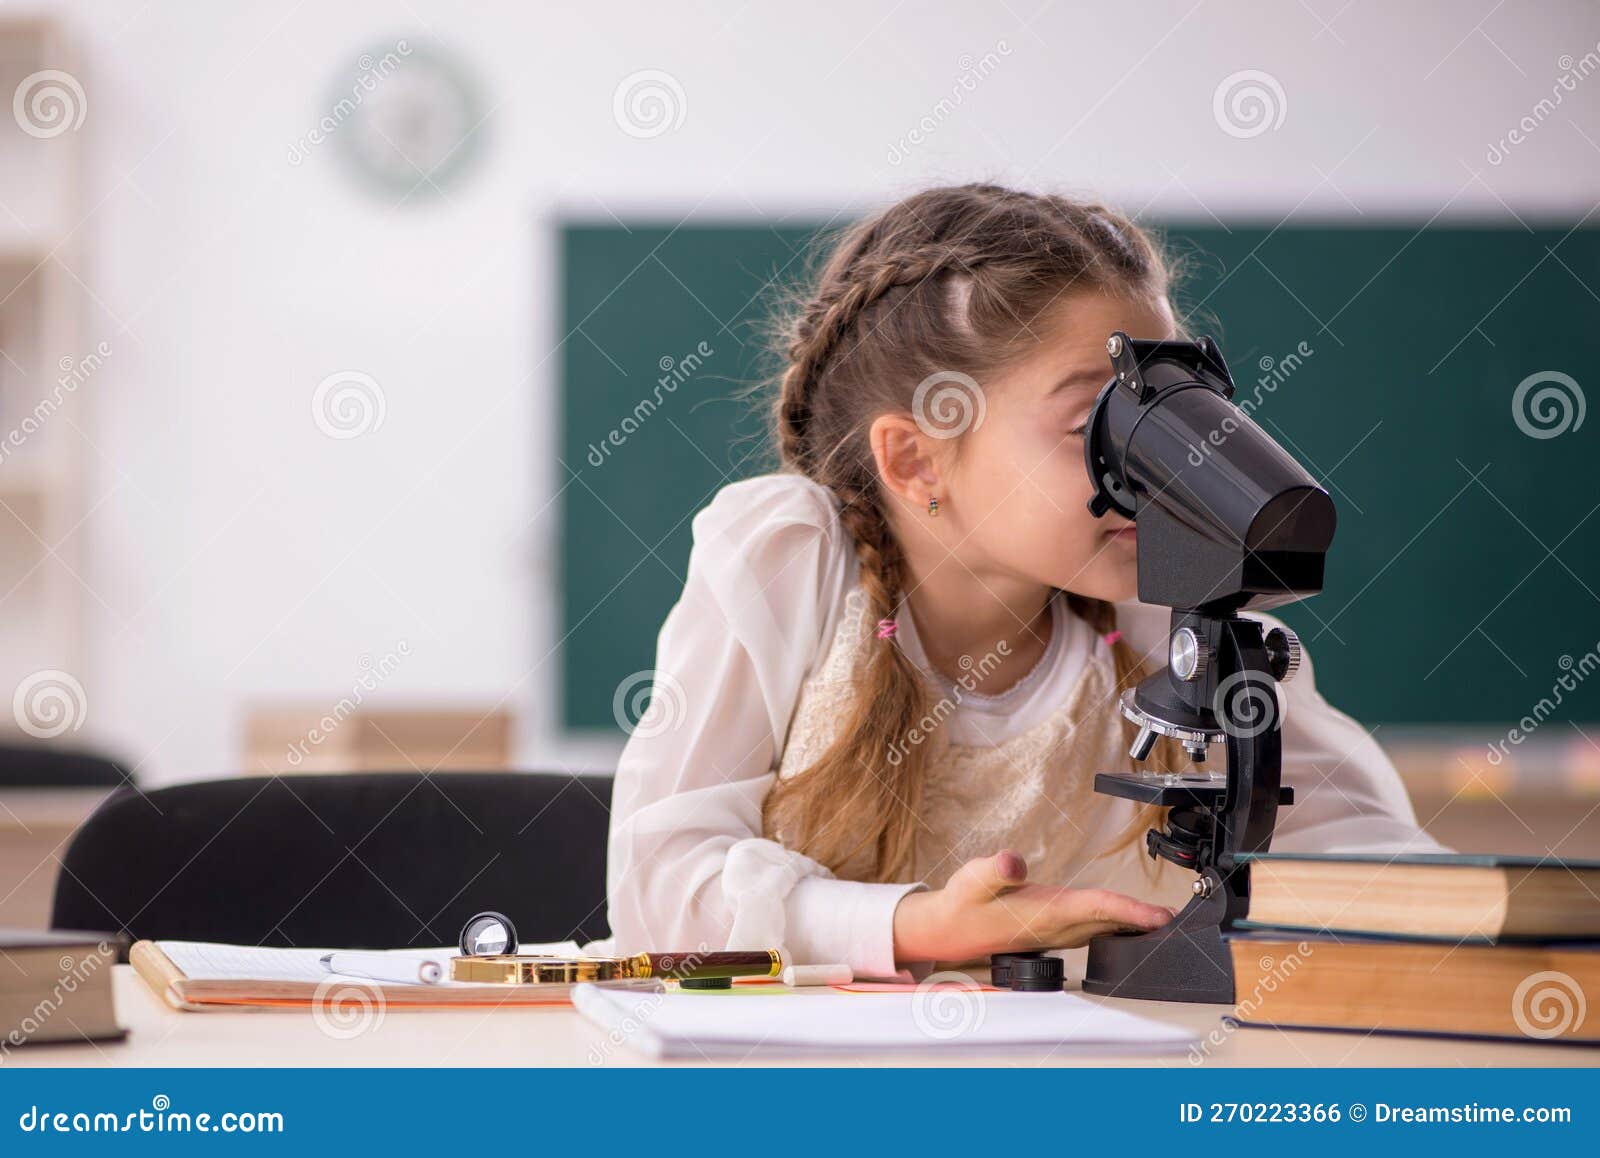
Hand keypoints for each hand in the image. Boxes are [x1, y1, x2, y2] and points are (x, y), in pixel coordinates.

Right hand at [891, 849, 1174, 963]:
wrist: (950, 931)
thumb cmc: (964, 904)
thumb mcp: (973, 879)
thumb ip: (995, 869)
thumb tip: (1013, 861)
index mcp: (1046, 913)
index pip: (1097, 910)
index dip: (1131, 912)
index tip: (1162, 916)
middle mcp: (1059, 927)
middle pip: (1113, 923)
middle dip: (1147, 922)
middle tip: (1184, 920)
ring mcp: (1060, 931)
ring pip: (1107, 929)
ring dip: (1136, 925)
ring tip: (1167, 921)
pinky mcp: (1057, 929)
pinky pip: (1097, 929)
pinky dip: (1118, 923)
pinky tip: (1130, 921)